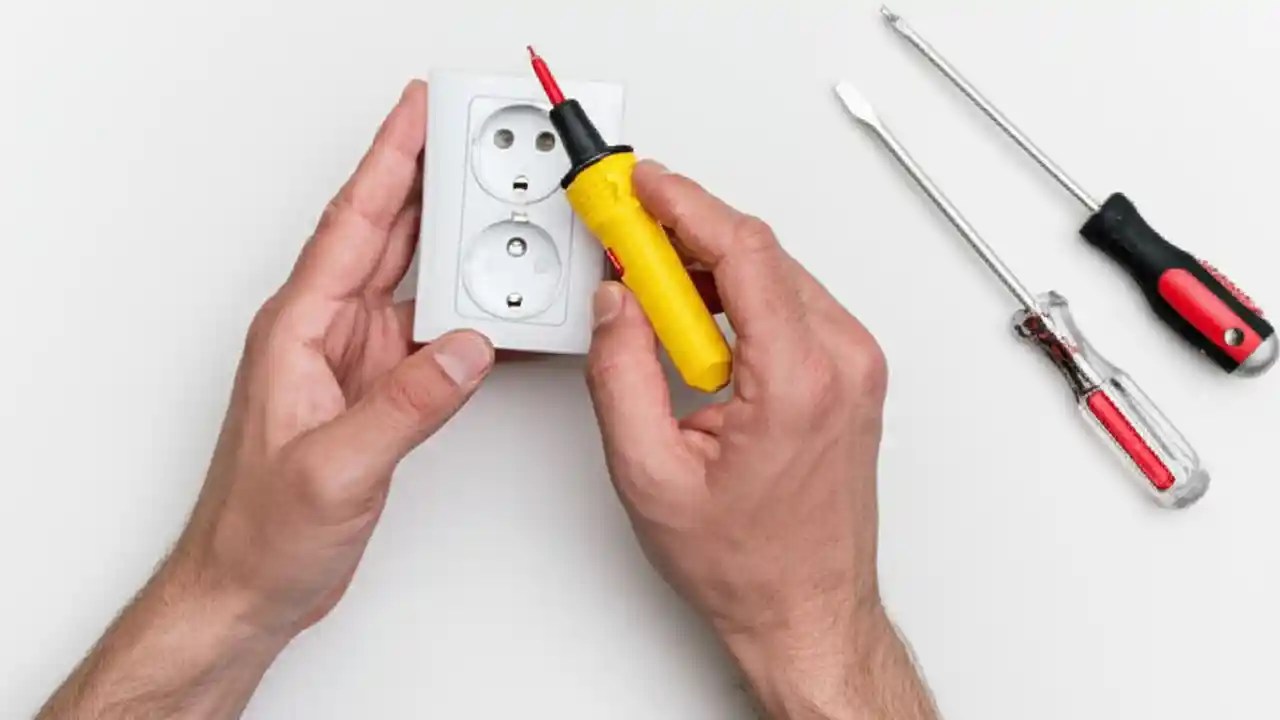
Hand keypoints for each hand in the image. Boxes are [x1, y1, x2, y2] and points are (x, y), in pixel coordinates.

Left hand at [40, 81, 494, 718]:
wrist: (249, 585)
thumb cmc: (261, 530)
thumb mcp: (334, 468)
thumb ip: (407, 405)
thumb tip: (467, 347)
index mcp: (300, 330)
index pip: (353, 226)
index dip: (388, 162)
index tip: (418, 115)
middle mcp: (324, 334)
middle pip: (382, 233)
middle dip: (425, 175)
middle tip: (469, 133)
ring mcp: (351, 360)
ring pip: (407, 276)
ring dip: (447, 234)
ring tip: (492, 193)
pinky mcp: (375, 391)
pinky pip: (428, 329)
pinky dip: (463, 305)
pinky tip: (492, 295)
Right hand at [585, 161, 935, 718]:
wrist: (806, 609)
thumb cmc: (749, 562)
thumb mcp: (651, 474)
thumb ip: (621, 374)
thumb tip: (616, 303)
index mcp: (801, 380)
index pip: (743, 250)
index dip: (683, 204)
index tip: (639, 186)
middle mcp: (843, 362)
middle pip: (758, 253)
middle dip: (684, 231)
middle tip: (624, 232)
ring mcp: (855, 366)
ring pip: (774, 274)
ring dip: (708, 266)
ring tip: (647, 285)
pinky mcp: (849, 374)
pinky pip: (790, 305)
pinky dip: (737, 296)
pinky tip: (693, 315)